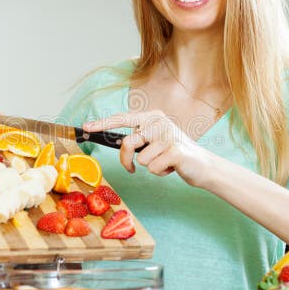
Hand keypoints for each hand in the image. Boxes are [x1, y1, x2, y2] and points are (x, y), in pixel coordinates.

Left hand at [83, 110, 212, 186]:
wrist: (202, 166)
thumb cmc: (173, 154)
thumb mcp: (154, 141)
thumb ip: (139, 138)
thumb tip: (118, 143)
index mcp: (152, 117)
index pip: (122, 118)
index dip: (102, 123)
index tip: (85, 127)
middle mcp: (159, 122)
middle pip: (127, 143)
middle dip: (126, 160)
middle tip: (131, 168)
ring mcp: (168, 135)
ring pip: (140, 159)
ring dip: (149, 167)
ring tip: (164, 164)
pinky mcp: (176, 151)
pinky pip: (153, 168)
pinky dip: (160, 173)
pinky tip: (172, 168)